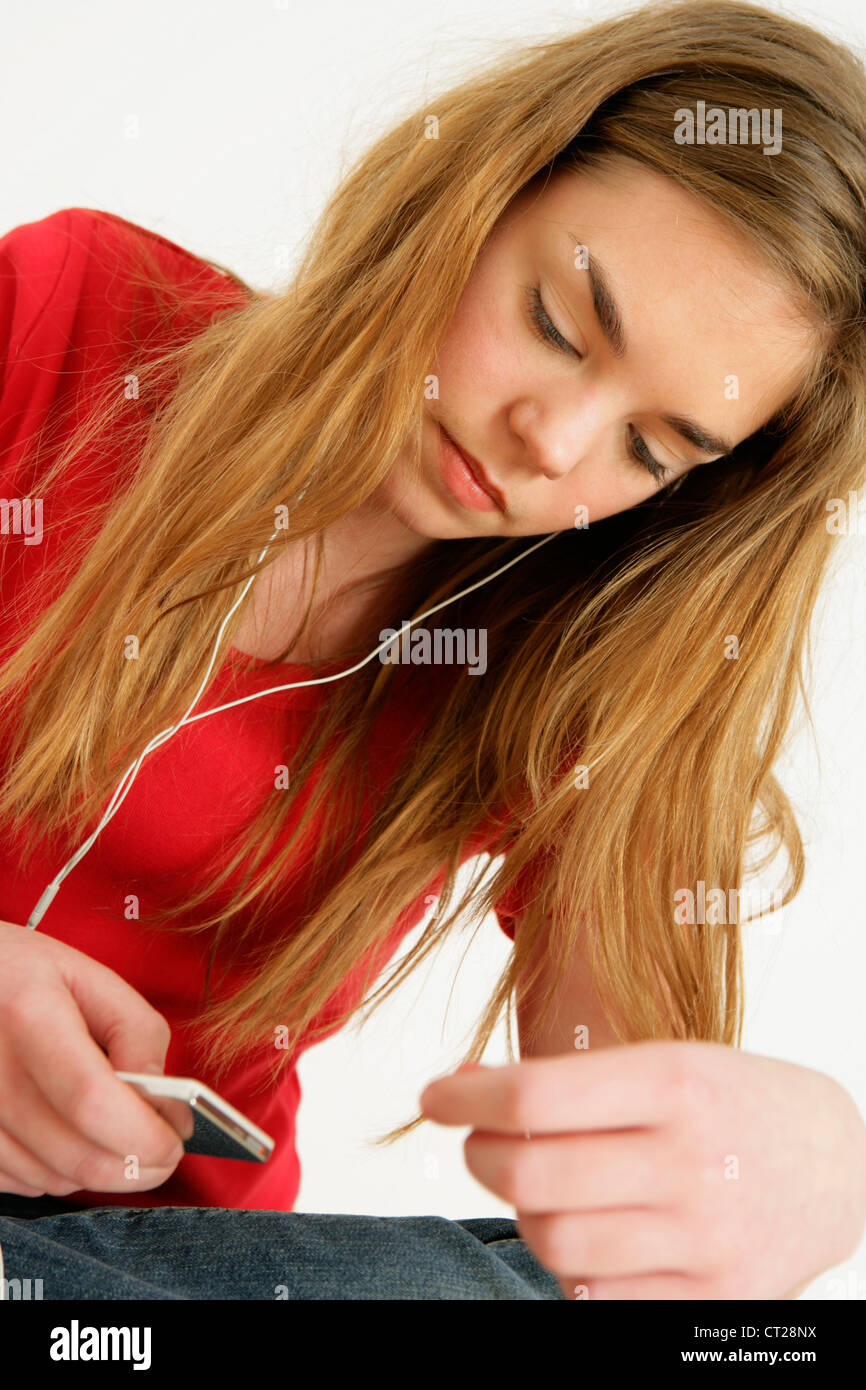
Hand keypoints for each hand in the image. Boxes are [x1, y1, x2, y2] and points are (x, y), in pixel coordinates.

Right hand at [0, 919, 192, 1197]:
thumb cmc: (25, 974)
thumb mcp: (91, 978)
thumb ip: (138, 1034)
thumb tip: (164, 1105)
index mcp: (29, 1016)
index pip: (91, 1101)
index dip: (142, 1135)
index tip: (174, 1142)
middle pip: (74, 1156)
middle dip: (135, 1167)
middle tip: (162, 1151)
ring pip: (52, 1179)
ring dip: (98, 1170)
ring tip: (116, 1132)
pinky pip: (20, 1183)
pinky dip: (58, 1171)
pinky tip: (69, 1135)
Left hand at [419, 1040, 865, 1298]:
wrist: (839, 1165)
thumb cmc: (733, 1101)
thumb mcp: (665, 1060)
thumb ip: (569, 1078)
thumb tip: (462, 1085)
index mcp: (676, 1083)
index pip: (535, 1095)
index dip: (465, 1098)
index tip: (435, 1095)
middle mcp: (690, 1161)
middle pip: (532, 1173)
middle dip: (479, 1155)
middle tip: (476, 1141)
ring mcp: (703, 1237)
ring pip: (554, 1240)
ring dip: (520, 1212)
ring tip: (534, 1185)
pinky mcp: (711, 1297)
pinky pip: (595, 1295)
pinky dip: (568, 1265)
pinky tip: (580, 1229)